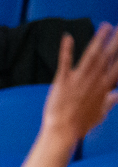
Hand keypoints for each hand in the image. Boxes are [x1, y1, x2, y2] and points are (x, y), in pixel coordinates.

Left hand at [41, 24, 117, 143]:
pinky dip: (66, 49)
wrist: (62, 131)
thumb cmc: (80, 125)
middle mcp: (93, 80)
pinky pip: (65, 62)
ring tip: (105, 27)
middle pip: (107, 57)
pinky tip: (67, 37)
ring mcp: (78, 79)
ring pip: (91, 56)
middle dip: (115, 42)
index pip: (116, 67)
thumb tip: (117, 96)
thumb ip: (110, 102)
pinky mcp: (62, 81)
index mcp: (103, 87)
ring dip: (98, 40)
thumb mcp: (99, 114)